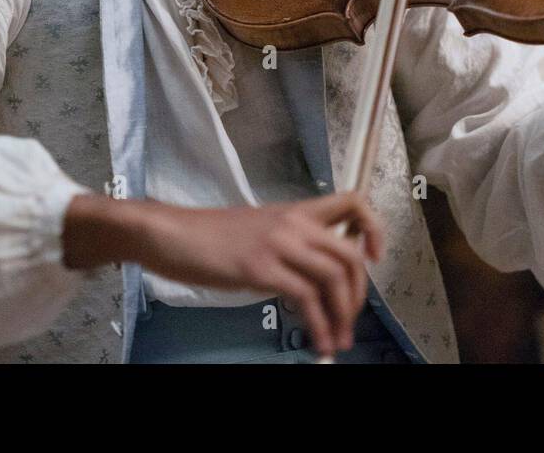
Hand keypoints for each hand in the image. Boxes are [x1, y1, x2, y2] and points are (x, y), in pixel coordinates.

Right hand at [66, 191, 383, 356]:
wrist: (170, 233)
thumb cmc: (209, 235)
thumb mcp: (259, 229)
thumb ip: (290, 243)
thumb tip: (313, 273)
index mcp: (296, 211)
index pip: (352, 203)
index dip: (372, 229)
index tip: (373, 257)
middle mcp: (295, 223)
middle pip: (350, 255)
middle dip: (358, 295)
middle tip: (350, 320)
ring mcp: (279, 244)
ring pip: (334, 278)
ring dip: (343, 315)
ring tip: (338, 340)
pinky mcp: (261, 268)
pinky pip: (306, 298)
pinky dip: (319, 324)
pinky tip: (317, 340)